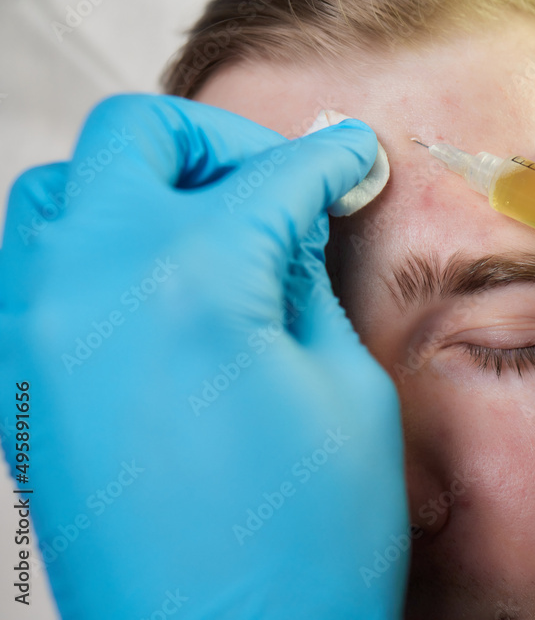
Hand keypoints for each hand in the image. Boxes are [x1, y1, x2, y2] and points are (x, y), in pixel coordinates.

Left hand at [0, 95, 407, 617]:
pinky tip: (160, 280)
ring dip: (144, 180)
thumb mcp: (344, 392)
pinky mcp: (19, 379)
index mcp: (189, 283)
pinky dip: (98, 240)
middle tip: (280, 178)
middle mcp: (88, 286)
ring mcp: (35, 333)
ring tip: (212, 222)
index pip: (271, 177)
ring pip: (66, 186)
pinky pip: (37, 263)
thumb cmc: (301, 548)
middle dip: (223, 143)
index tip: (352, 157)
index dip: (328, 160)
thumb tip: (293, 217)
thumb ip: (307, 280)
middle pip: (140, 137)